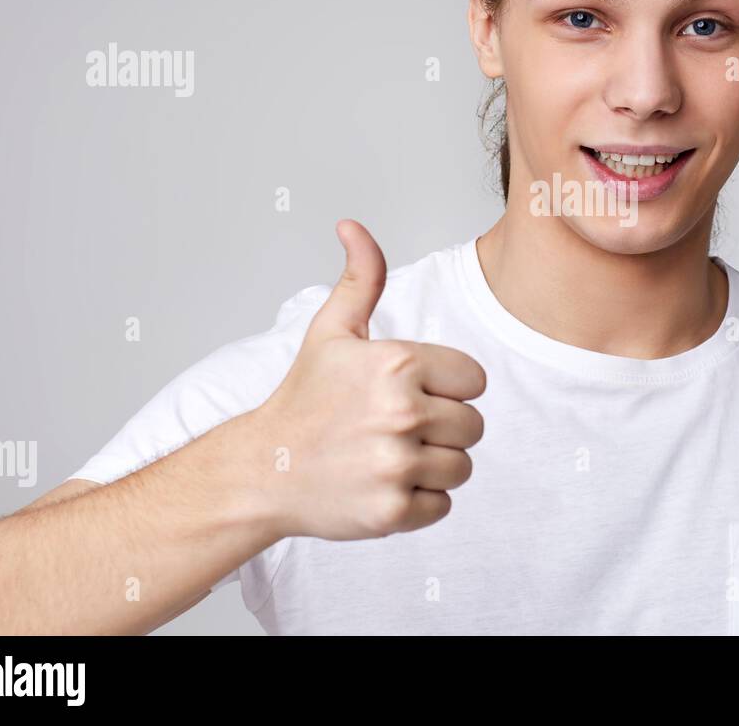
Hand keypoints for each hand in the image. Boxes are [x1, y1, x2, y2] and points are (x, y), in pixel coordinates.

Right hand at [250, 219, 486, 539]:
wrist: (262, 470)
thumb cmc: (303, 399)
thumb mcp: (332, 331)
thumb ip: (362, 278)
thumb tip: (353, 226)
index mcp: (398, 364)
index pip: (476, 381)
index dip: (448, 388)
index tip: (412, 393)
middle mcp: (402, 413)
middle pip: (474, 426)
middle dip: (443, 428)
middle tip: (396, 429)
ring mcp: (397, 465)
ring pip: (462, 467)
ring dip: (434, 466)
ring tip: (389, 455)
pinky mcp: (393, 511)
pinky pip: (443, 506)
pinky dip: (420, 503)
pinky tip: (382, 484)